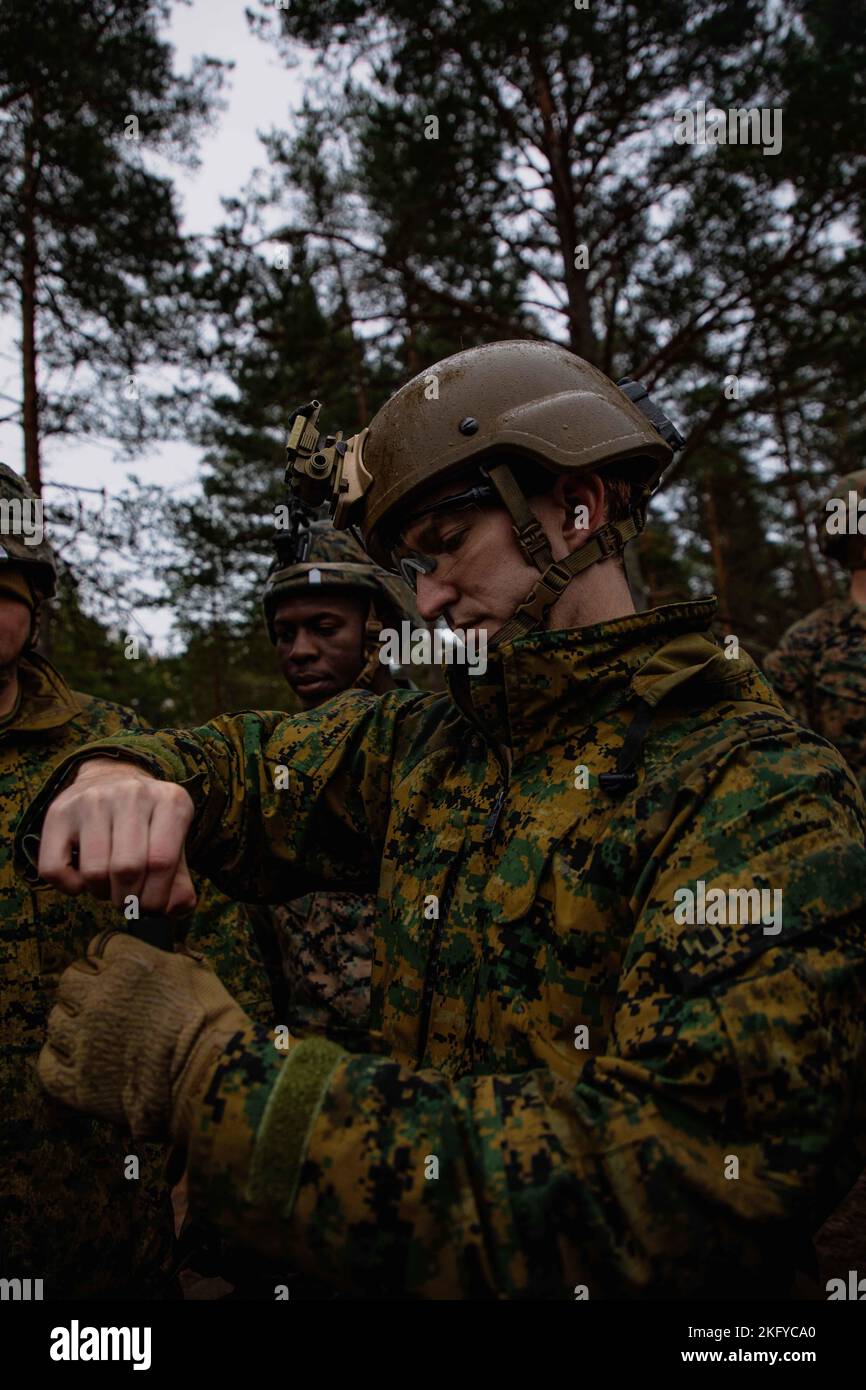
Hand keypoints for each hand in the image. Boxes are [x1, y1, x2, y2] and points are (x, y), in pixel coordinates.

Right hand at [38, 757, 196, 913]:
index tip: (150, 906)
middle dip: (128, 898)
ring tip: (109, 885)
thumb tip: (174, 909)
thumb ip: (179, 882)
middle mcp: (132, 794)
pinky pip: (55, 869)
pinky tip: (82, 879)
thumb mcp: (174, 843)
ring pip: (94, 872)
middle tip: (128, 899)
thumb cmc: (147, 824)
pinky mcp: (59, 811)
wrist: (111, 778)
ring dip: (101, 893)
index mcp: (170, 801)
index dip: (155, 898)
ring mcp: (92, 799)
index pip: (162, 862)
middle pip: (126, 869)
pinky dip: (70, 887)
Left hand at [38, 931, 253, 1140]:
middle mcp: (98, 995)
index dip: (110, 960)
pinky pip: (47, 1063)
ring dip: (73, 1026)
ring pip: (56, 1019)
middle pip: (70, 979)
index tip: (118, 971)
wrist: (207, 1080)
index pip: (100, 945)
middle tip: (107, 1007)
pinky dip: (61, 1062)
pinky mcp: (75, 1080)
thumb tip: (161, 954)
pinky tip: (82, 1064)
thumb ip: (169, 957)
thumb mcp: (196, 972)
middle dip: (86, 989)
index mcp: (128, 963)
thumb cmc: (210, 1025)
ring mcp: (82, 1038)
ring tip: (98, 1040)